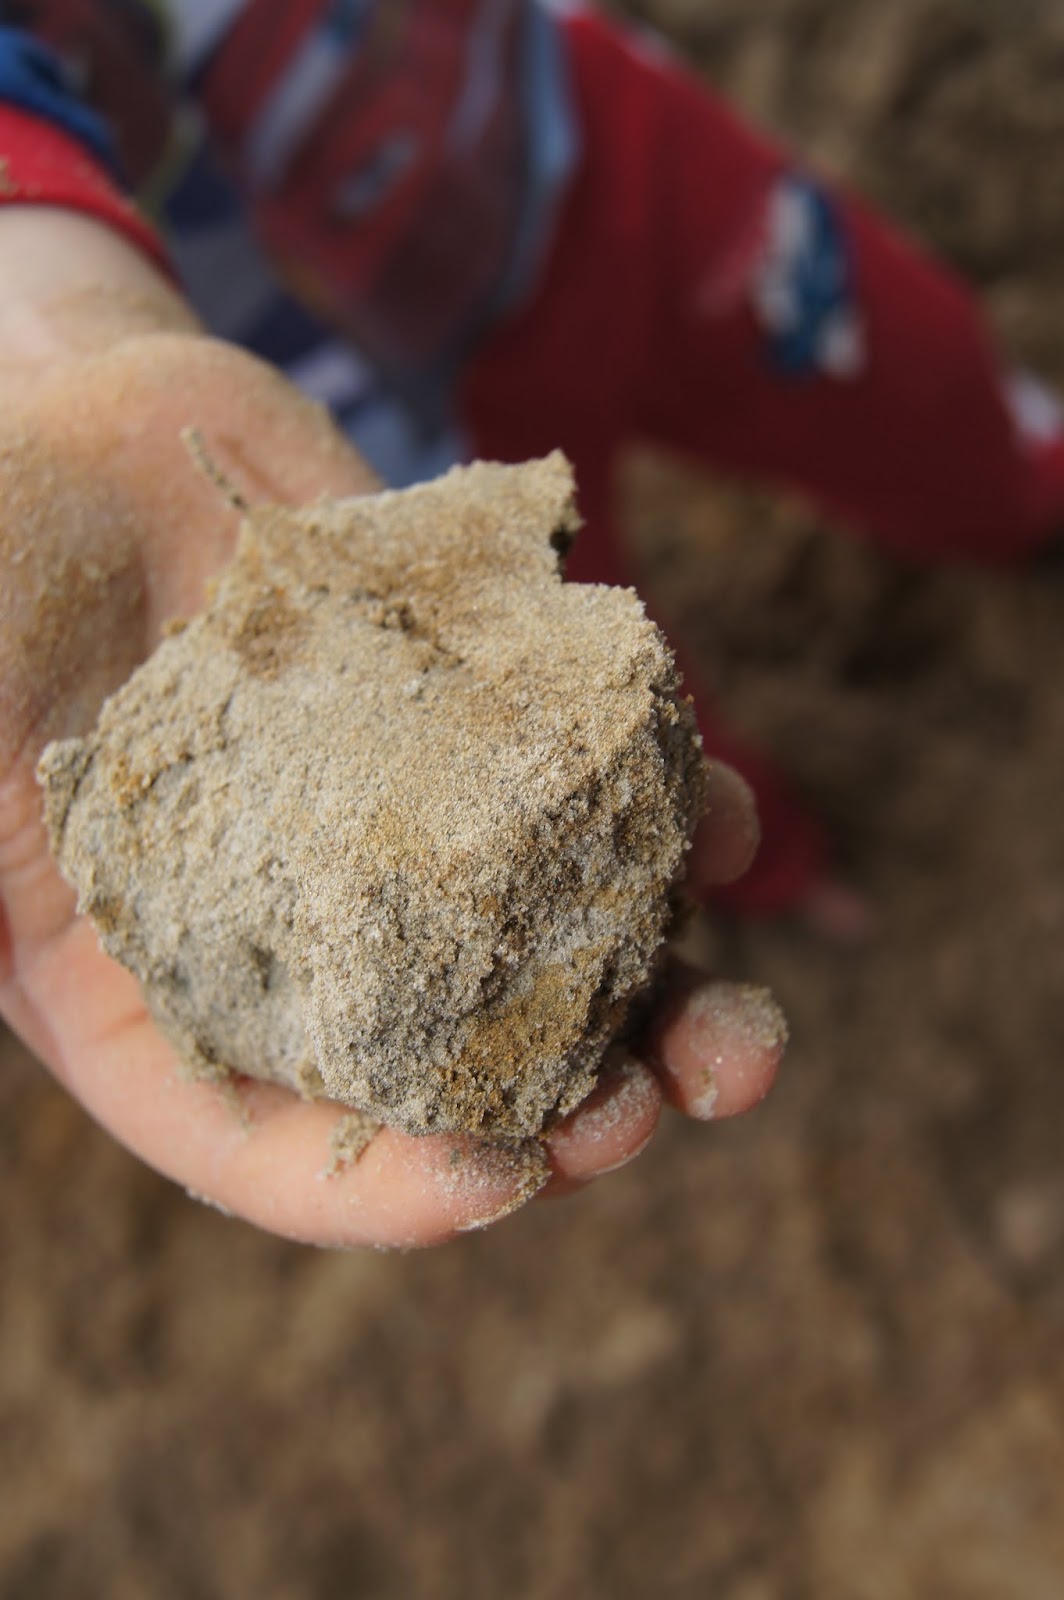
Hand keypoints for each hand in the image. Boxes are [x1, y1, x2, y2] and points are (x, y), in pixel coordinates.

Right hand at [0, 211, 784, 1246]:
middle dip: (566, 1115)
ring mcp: (410, 825)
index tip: (500, 1185)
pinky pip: (591, 790)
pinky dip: (668, 813)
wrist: (83, 431)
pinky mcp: (479, 715)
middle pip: (448, 1074)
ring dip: (660, 996)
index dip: (381, 1192)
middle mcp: (308, 928)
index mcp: (163, 982)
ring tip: (741, 1024)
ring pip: (553, 950)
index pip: (267, 1144)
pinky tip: (722, 813)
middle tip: (647, 1112)